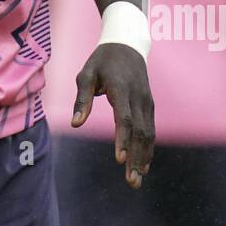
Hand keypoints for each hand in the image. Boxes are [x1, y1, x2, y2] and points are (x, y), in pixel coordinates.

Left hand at [72, 42, 154, 188]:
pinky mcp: (150, 106)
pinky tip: (143, 164)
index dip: (122, 139)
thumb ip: (82, 99)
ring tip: (136, 180)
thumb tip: (75, 124)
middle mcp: (138, 97)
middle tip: (130, 181)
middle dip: (135, 158)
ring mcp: (147, 102)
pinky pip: (151, 130)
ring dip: (143, 158)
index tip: (119, 159)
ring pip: (149, 134)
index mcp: (121, 89)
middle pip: (140, 132)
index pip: (124, 118)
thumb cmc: (102, 60)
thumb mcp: (86, 74)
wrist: (128, 44)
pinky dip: (148, 149)